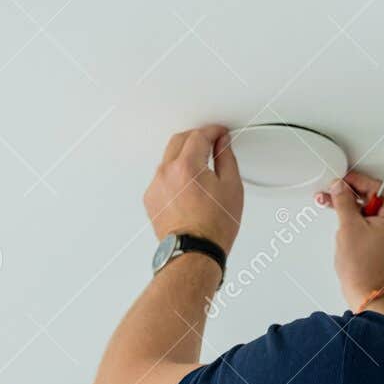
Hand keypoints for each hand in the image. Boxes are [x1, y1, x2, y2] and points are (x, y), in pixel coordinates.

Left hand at [144, 124, 242, 252]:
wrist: (195, 252)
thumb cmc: (213, 227)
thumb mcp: (231, 187)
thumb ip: (226, 158)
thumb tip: (222, 144)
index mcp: (187, 166)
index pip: (198, 135)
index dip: (212, 131)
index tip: (219, 133)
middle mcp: (166, 172)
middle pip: (179, 140)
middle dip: (196, 138)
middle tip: (211, 144)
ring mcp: (155, 185)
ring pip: (169, 158)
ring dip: (184, 156)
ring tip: (200, 169)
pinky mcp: (151, 198)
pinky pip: (162, 177)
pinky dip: (175, 175)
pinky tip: (188, 187)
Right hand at [316, 170, 383, 307]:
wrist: (366, 295)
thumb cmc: (362, 268)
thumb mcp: (349, 227)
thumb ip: (344, 202)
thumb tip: (340, 186)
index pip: (378, 188)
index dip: (358, 181)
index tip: (342, 180)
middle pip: (372, 199)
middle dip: (349, 194)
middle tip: (331, 192)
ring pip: (367, 212)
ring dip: (348, 207)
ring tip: (329, 204)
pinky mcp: (381, 244)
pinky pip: (368, 224)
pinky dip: (353, 219)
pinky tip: (339, 219)